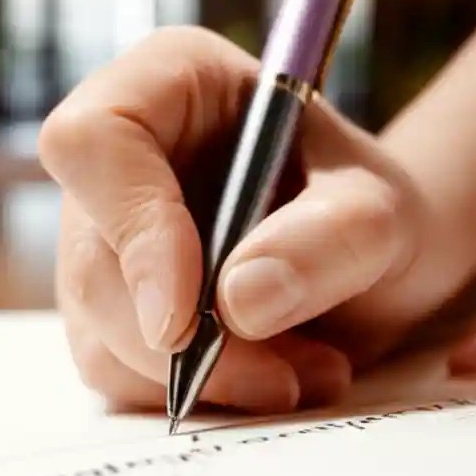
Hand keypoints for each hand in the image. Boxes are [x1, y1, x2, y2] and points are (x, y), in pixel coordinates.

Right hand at [39, 27, 456, 413]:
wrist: (372, 264)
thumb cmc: (367, 209)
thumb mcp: (383, 212)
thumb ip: (332, 238)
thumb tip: (237, 300)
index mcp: (168, 82)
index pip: (94, 140)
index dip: (132, 225)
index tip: (191, 314)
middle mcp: (118, 156)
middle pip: (92, 257)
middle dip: (183, 340)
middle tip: (284, 376)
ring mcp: (102, 235)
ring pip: (98, 328)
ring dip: (199, 378)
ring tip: (304, 373)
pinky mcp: (110, 306)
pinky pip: (117, 370)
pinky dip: (195, 393)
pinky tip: (271, 378)